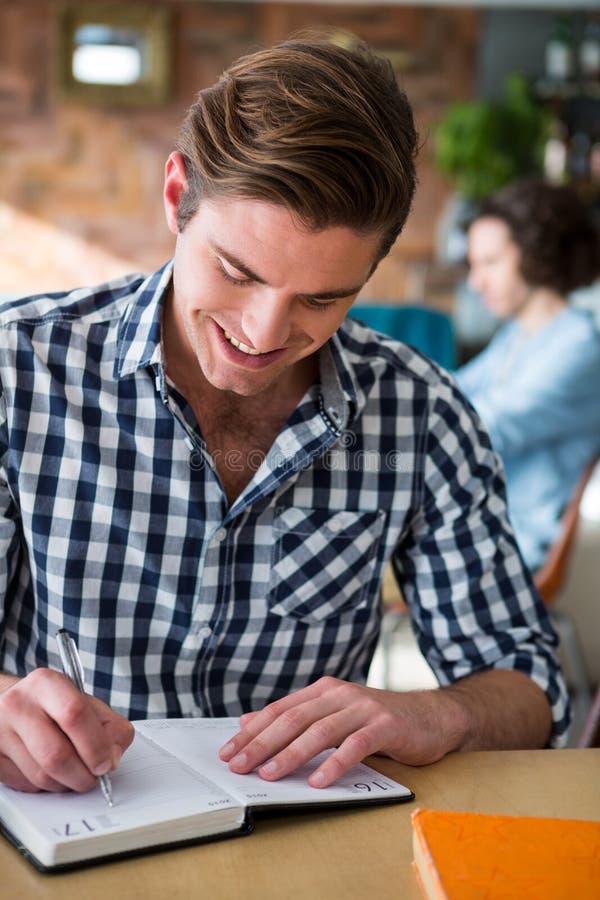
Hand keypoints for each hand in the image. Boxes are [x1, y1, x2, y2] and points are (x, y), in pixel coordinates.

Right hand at [0, 668, 134, 792]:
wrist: (14, 706)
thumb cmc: (54, 706)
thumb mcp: (87, 703)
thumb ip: (111, 728)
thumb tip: (111, 759)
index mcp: (46, 683)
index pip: (74, 715)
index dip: (96, 746)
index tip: (106, 762)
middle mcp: (17, 704)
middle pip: (56, 754)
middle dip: (82, 775)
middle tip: (94, 776)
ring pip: (41, 776)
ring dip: (65, 784)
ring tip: (74, 772)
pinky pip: (26, 786)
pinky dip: (46, 787)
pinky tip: (50, 771)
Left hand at [219, 676, 465, 787]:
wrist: (432, 716)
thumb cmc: (378, 721)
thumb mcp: (334, 714)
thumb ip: (297, 717)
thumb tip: (249, 723)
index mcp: (324, 690)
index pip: (280, 710)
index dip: (252, 731)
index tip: (228, 752)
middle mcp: (340, 694)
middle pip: (293, 719)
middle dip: (262, 743)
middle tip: (239, 765)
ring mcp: (363, 707)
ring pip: (319, 731)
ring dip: (291, 754)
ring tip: (270, 774)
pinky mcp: (385, 725)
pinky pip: (355, 745)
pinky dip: (335, 763)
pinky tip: (319, 781)